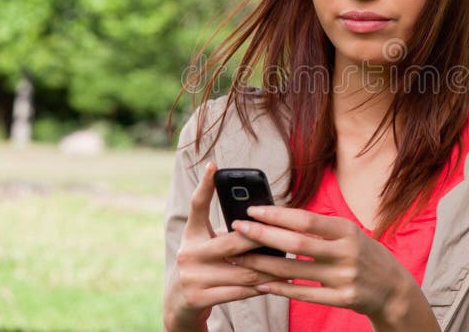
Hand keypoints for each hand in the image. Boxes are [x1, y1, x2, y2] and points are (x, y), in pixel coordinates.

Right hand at [163, 162, 283, 329]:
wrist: (180, 303)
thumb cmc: (204, 264)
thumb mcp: (207, 244)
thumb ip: (227, 232)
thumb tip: (265, 220)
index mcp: (191, 234)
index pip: (197, 206)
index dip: (205, 185)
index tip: (213, 165)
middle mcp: (188, 253)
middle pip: (232, 241)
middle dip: (259, 239)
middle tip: (284, 234)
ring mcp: (192, 277)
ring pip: (242, 269)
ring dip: (268, 267)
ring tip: (288, 261)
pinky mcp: (199, 298)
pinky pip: (239, 291)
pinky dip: (260, 287)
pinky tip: (275, 282)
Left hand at [228, 206, 421, 325]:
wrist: (394, 289)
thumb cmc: (365, 255)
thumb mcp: (350, 234)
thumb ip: (321, 228)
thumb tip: (281, 216)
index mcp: (347, 231)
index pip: (306, 219)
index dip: (277, 214)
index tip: (253, 210)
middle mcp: (346, 253)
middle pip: (296, 243)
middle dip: (263, 235)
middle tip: (238, 228)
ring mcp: (344, 278)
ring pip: (295, 271)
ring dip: (263, 264)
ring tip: (240, 257)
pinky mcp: (342, 299)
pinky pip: (304, 295)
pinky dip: (281, 289)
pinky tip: (262, 284)